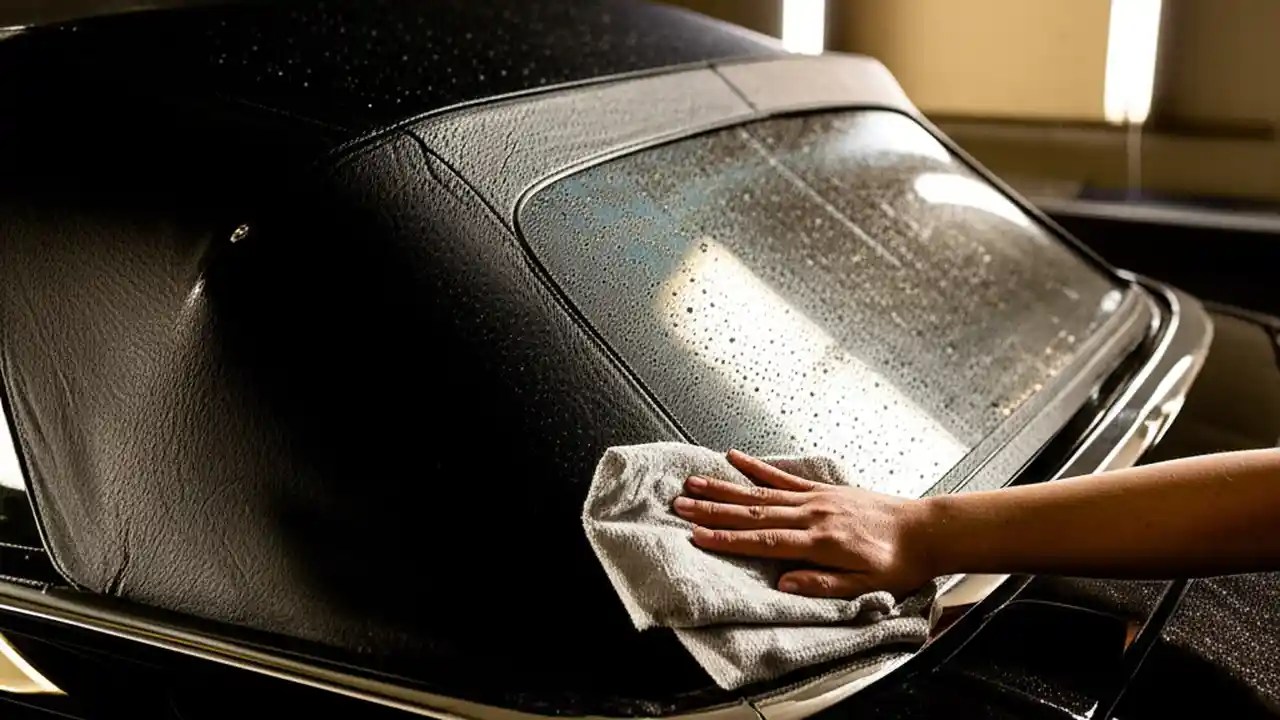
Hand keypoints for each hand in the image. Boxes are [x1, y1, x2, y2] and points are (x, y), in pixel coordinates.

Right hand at [673, 449, 937, 597]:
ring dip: (725, 487)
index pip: (764, 541)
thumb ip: (824, 584)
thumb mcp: (867, 586)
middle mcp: (813, 515)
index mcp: (821, 542)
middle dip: (713, 509)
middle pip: (753, 512)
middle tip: (680, 505)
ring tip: (695, 483)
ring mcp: (815, 499)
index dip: (729, 539)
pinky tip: (734, 457)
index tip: (699, 536)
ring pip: (761, 492)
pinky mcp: (821, 489)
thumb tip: (784, 583)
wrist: (925, 530)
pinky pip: (783, 477)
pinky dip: (756, 467)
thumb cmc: (898, 562)